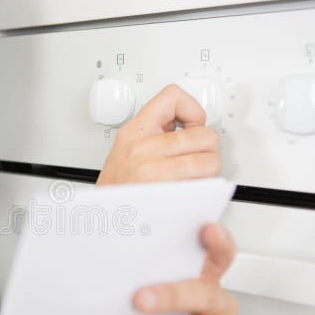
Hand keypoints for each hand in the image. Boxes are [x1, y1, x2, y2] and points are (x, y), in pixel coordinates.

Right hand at [96, 84, 218, 185]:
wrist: (104, 217)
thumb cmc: (116, 188)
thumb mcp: (125, 148)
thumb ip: (155, 133)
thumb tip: (190, 125)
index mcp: (134, 131)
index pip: (173, 97)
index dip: (193, 110)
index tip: (192, 124)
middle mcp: (143, 148)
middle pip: (204, 135)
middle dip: (207, 148)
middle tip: (196, 156)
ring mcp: (154, 172)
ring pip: (210, 161)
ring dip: (208, 171)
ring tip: (194, 175)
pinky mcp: (166, 195)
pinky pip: (203, 185)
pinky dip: (203, 189)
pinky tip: (190, 190)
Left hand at [110, 223, 244, 314]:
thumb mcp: (134, 312)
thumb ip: (132, 288)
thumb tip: (100, 269)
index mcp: (202, 284)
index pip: (218, 257)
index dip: (218, 243)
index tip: (206, 229)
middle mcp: (219, 309)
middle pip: (206, 294)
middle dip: (170, 295)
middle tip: (137, 299)